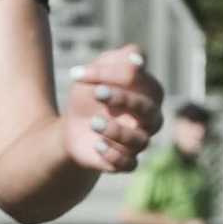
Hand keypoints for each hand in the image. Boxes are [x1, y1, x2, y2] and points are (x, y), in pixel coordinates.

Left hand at [65, 44, 161, 172]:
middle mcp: (150, 119)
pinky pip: (129, 164)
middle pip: (150, 111)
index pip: (144, 81)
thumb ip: (115, 61)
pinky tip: (96, 144)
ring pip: (141, 141)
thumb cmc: (90, 95)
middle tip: (98, 93)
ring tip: (94, 122)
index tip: (79, 73)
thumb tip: (137, 59)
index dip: (115, 74)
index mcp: (148, 93)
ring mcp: (138, 141)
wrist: (72, 127)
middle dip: (125, 100)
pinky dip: (114, 156)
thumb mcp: (95, 73)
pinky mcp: (125, 162)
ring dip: (117, 131)